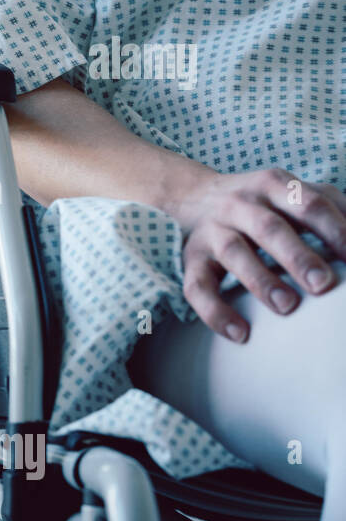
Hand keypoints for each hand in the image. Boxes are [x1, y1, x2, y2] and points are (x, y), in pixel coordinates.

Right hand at [173, 168, 345, 341]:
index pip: (308, 204)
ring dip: (260, 280)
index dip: (335, 230)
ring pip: (233, 253)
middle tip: (324, 285)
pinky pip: (197, 286)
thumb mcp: (295, 193)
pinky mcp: (190, 259)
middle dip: (298, 257)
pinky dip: (216, 311)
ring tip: (287, 306)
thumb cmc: (263, 204)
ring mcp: (211, 231)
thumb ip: (332, 208)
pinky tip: (240, 334)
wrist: (194, 197)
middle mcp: (239, 204)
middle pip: (269, 228)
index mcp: (273, 185)